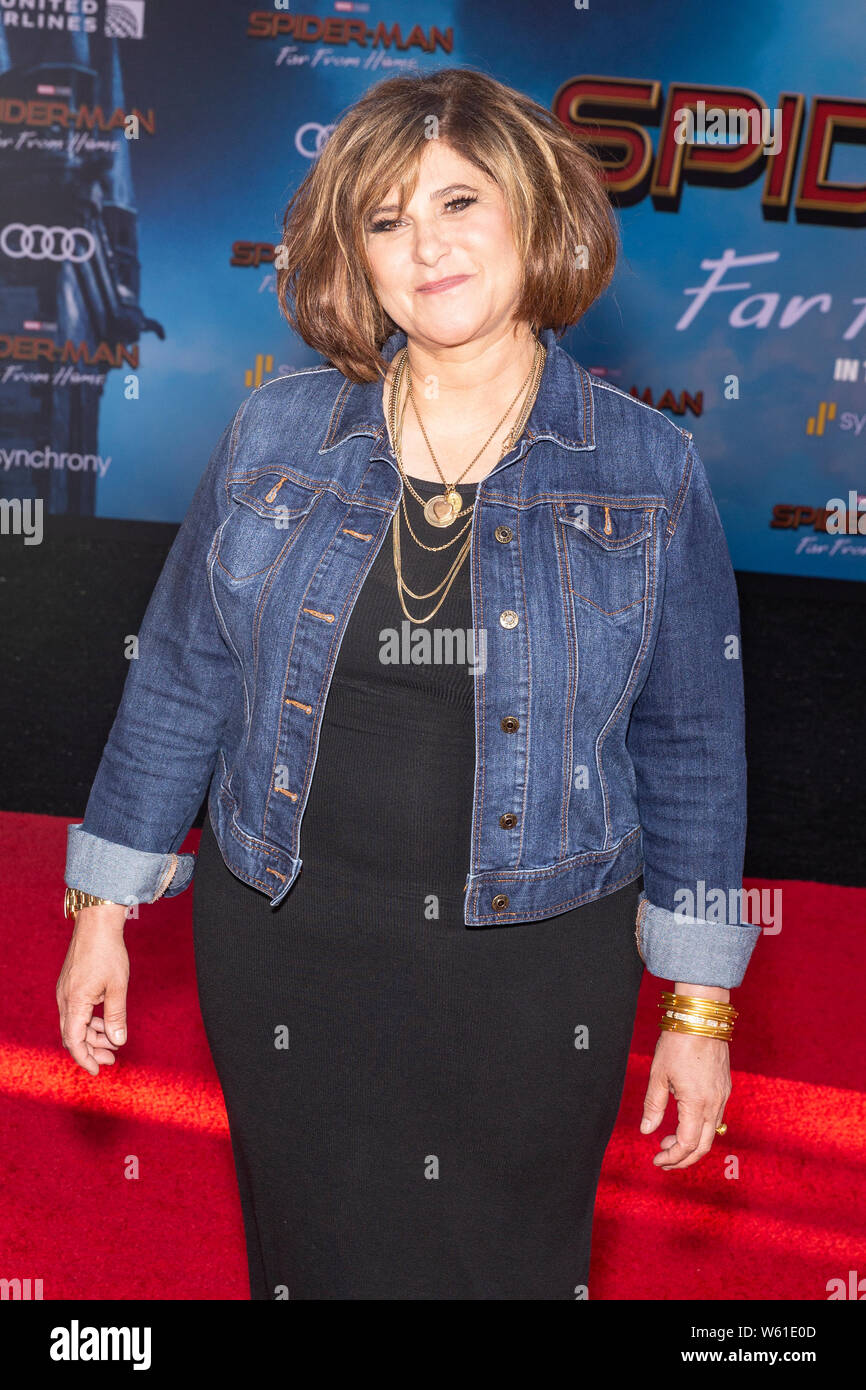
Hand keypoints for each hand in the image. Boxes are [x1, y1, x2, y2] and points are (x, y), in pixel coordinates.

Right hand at [56, 903, 129, 1075]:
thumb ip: (116, 1016)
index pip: (74, 1040)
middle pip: (73, 1035)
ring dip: (92, 1035)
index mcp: (74, 1002)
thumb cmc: (108, 952)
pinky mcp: (70, 985)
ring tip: (113, 1041)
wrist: (96, 924)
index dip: (85, 1058)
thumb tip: (118, 1041)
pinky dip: (89, 1021)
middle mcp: (64, 999)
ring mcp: (65, 992)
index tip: (98, 1070)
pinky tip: (105, 1023)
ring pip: (74, 1024)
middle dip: (92, 1049)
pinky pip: (75, 1011)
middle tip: (112, 1058)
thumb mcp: (118, 987)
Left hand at [640, 1029, 730, 1168]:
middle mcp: (715, 1104)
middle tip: (663, 1161)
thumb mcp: (659, 1074)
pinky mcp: (725, 1088)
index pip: (687, 1144)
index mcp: (697, 1104)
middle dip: (683, 1158)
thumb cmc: (678, 1042)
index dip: (672, 1157)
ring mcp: (723, 1096)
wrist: (703, 1018)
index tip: (657, 1160)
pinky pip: (716, 1118)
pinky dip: (700, 1128)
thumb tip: (647, 1130)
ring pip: (711, 1133)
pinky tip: (684, 1122)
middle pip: (703, 1146)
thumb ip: (654, 1105)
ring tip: (668, 1141)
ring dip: (692, 1143)